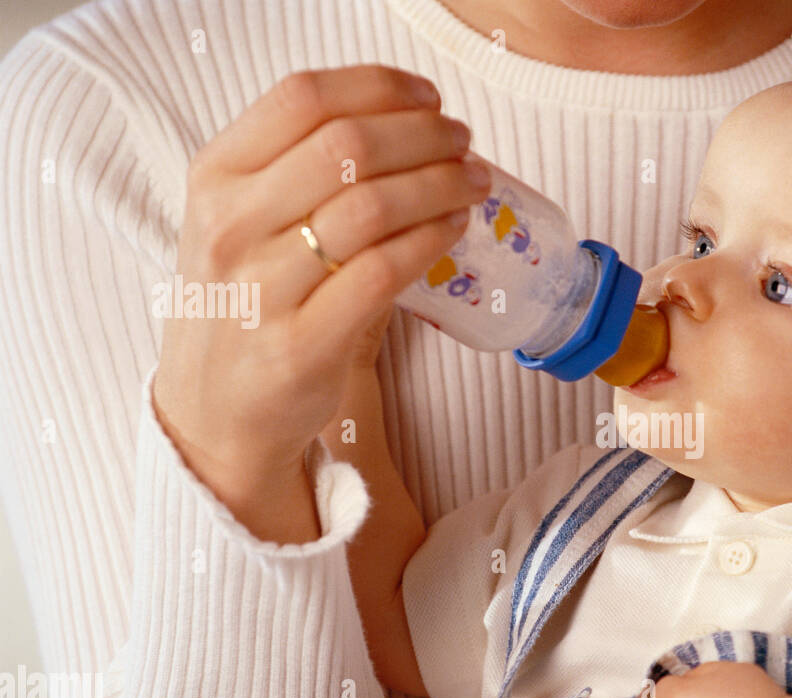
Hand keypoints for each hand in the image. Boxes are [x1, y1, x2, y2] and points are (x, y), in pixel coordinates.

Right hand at [152, 65, 490, 541]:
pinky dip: (431, 240)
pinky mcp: (302, 345)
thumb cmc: (245, 303)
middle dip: (423, 135)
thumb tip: (408, 125)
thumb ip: (299, 170)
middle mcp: (230, 226)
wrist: (212, 410)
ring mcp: (262, 288)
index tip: (429, 98)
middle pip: (346, 146)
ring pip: (371, 207)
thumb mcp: (241, 220)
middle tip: (464, 142)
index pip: (303, 98)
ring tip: (473, 181)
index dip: (380, 87)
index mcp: (214, 177)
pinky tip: (455, 228)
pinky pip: (383, 273)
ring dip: (439, 185)